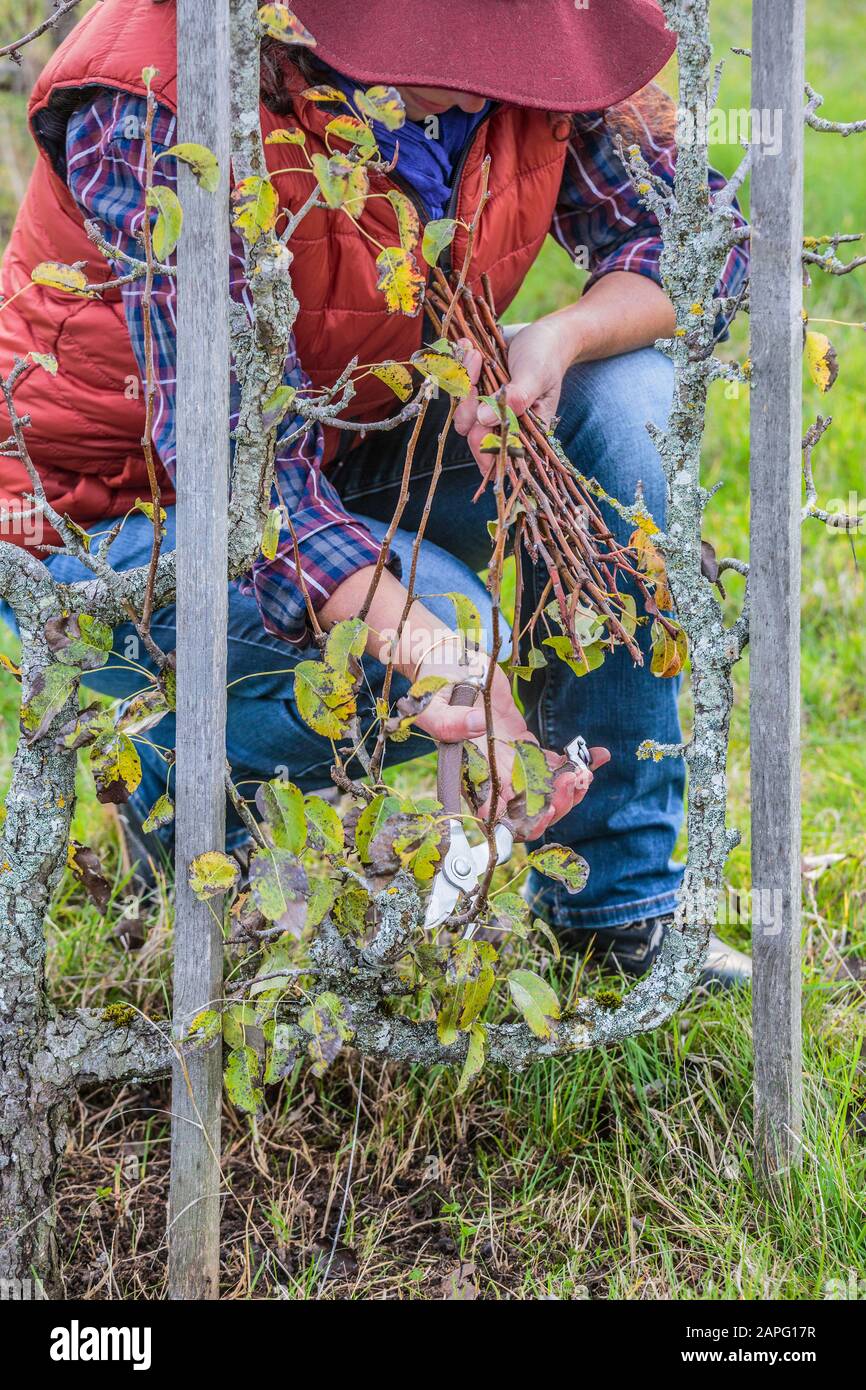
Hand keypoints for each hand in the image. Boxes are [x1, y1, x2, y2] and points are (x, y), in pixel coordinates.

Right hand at [412, 656, 608, 839]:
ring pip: (546, 790)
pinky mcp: (524, 742)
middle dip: (556, 804)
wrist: (446, 661)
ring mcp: (511, 759)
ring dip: (572, 786)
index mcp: (470, 774)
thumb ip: (450, 722)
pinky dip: (580, 760)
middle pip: (530, 809)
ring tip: (588, 770)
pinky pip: (554, 761)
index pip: (498, 816)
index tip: (545, 807)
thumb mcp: (433, 703)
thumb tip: (477, 726)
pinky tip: (600, 754)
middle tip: (574, 781)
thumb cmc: (433, 685)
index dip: (523, 821)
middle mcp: (493, 774)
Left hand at [454, 315, 578, 470]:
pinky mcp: (475, 397)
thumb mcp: (534, 376)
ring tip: (473, 353)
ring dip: (463, 382)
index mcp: (525, 433)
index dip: (483, 445)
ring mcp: (487, 413)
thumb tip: (484, 419)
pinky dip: (460, 369)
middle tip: (476, 370)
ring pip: (462, 414)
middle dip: (469, 406)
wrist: (541, 334)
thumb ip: (515, 399)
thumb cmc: (546, 357)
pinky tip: (467, 347)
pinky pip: (458, 392)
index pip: (498, 457)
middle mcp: (504, 427)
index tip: (481, 417)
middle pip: (474, 435)